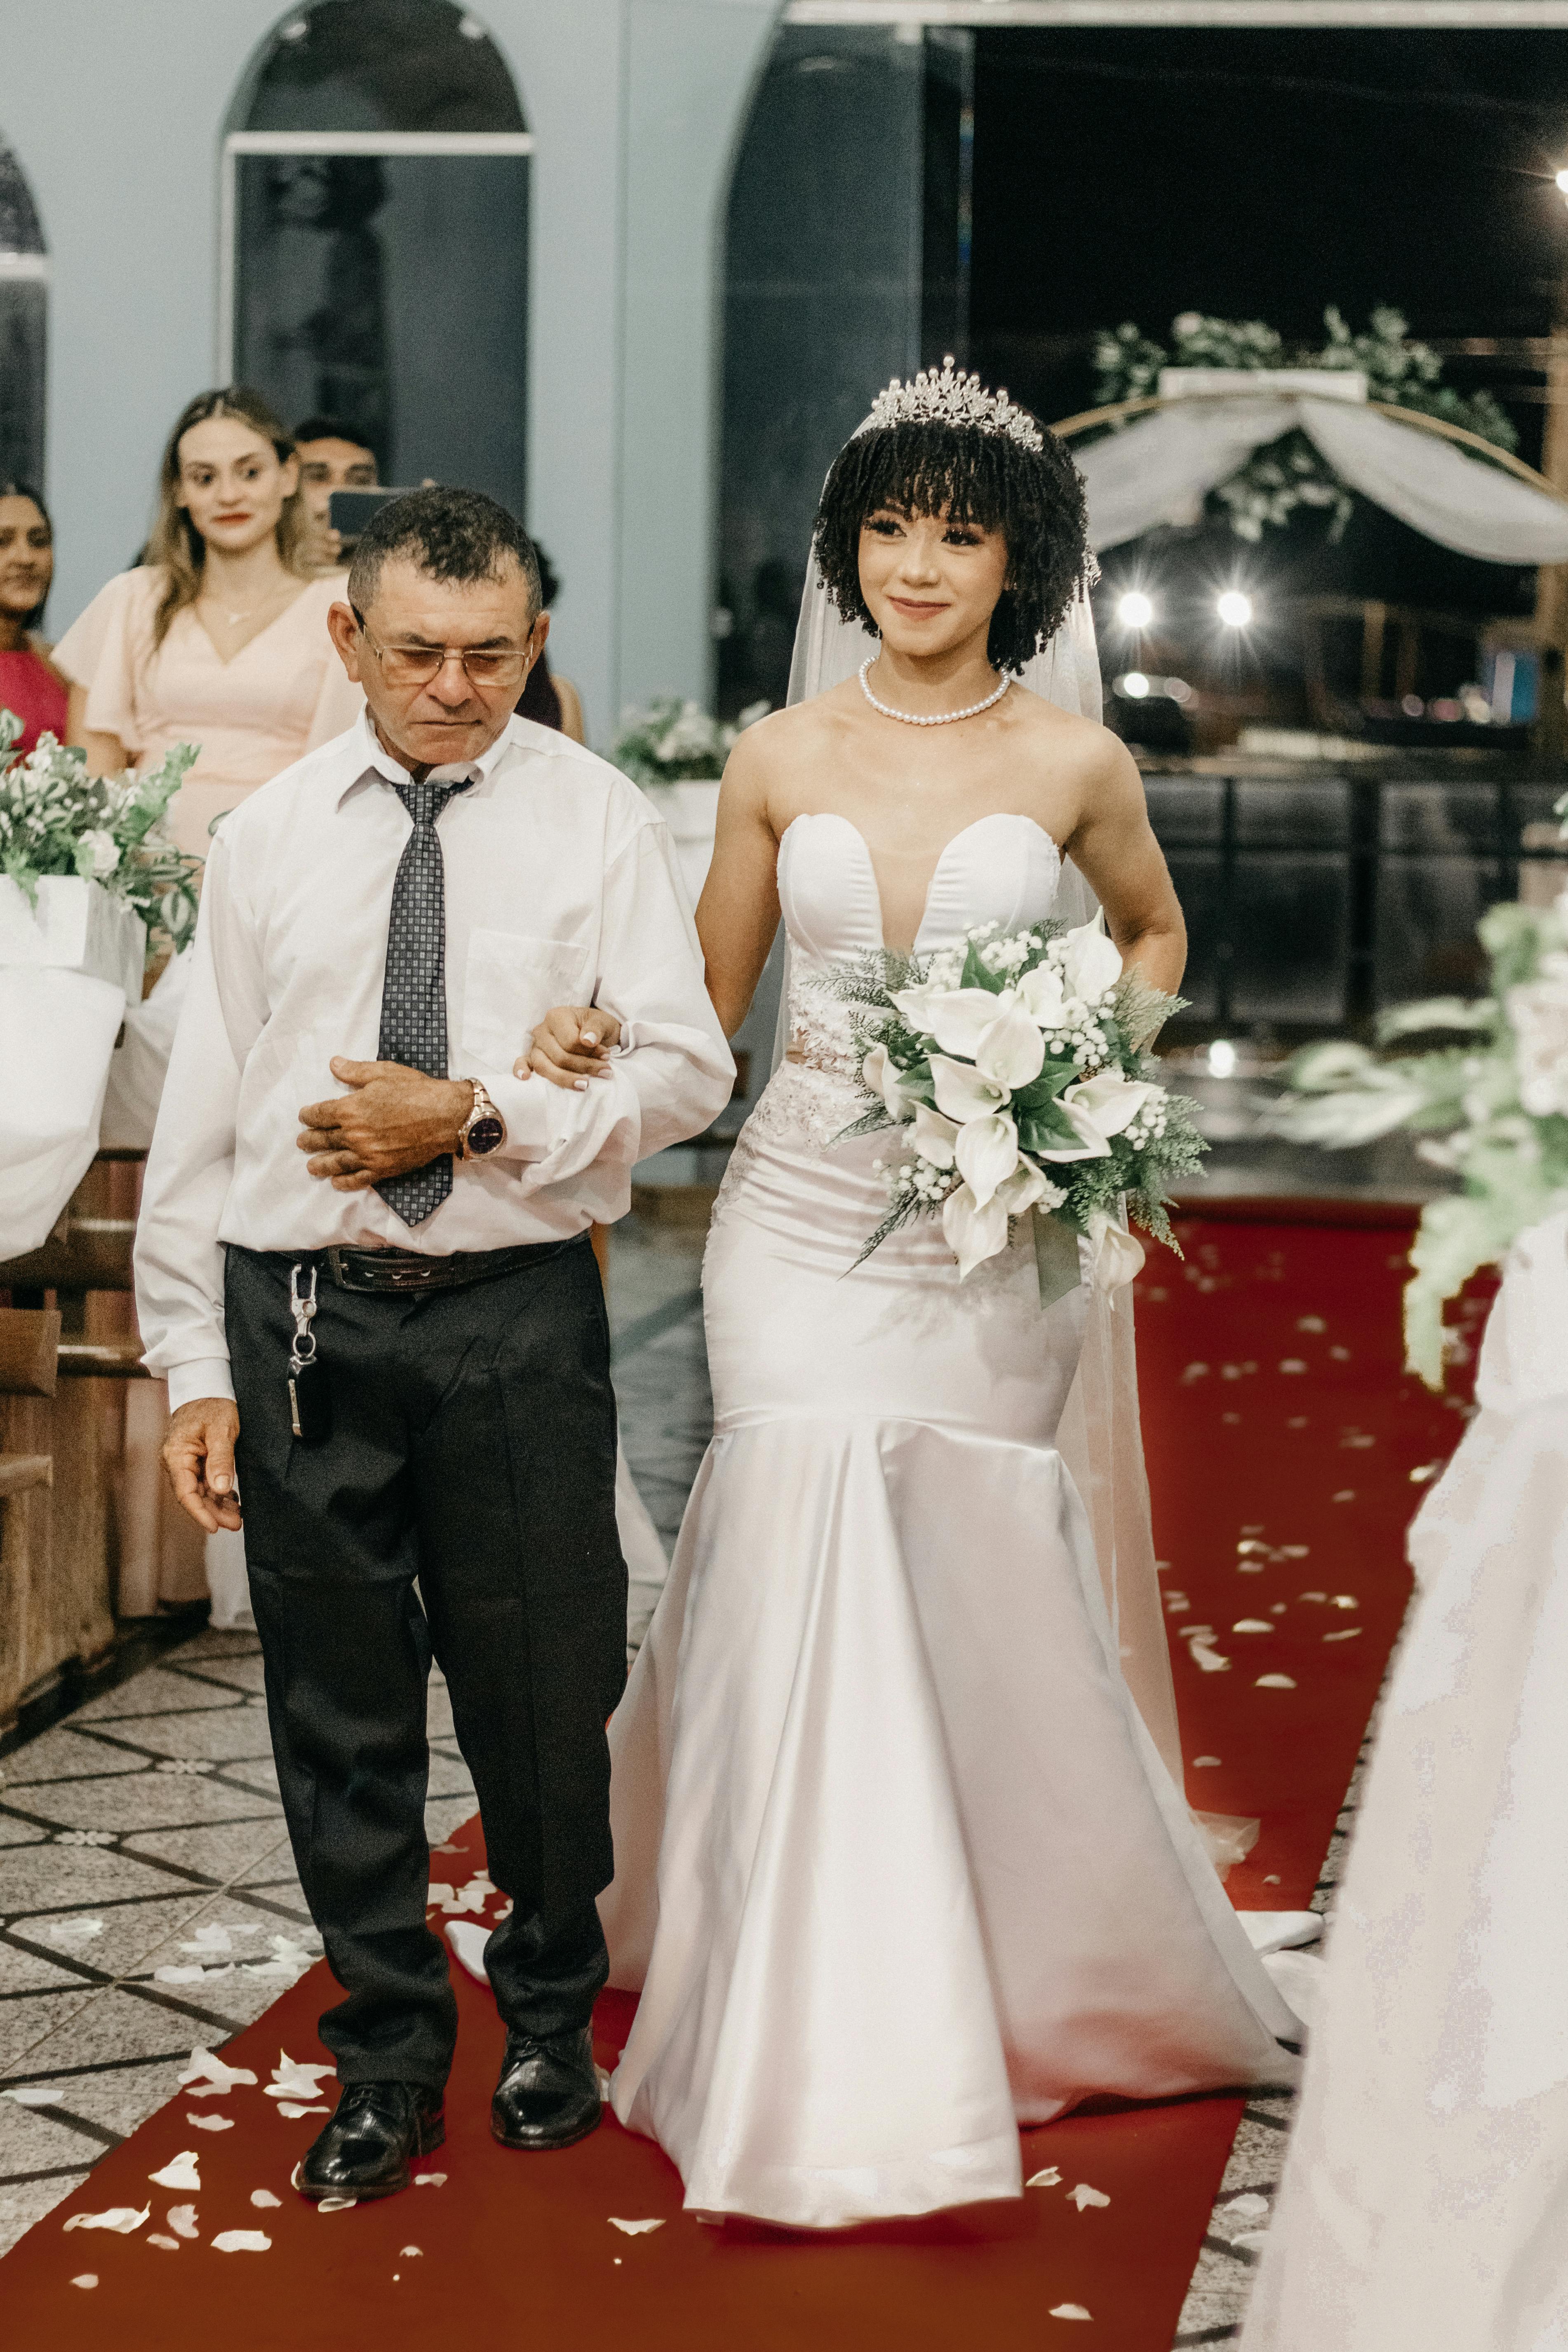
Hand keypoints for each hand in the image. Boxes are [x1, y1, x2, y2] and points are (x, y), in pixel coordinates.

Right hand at [163, 1397, 241, 1533]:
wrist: (207, 1387)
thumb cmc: (212, 1405)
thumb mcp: (221, 1430)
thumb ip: (221, 1459)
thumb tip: (221, 1488)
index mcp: (176, 1455)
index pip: (185, 1493)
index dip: (200, 1512)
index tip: (214, 1527)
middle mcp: (176, 1461)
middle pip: (193, 1495)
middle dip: (214, 1512)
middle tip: (236, 1523)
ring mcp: (185, 1462)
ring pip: (200, 1491)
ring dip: (218, 1505)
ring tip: (237, 1517)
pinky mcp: (195, 1460)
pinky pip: (205, 1482)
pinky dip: (219, 1492)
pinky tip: (233, 1501)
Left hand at [298, 1059, 473, 1187]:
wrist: (445, 1116)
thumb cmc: (416, 1090)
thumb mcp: (384, 1072)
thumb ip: (355, 1071)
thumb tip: (333, 1064)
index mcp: (350, 1109)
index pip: (319, 1114)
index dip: (308, 1115)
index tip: (305, 1116)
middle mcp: (354, 1135)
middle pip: (323, 1140)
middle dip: (310, 1140)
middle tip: (302, 1142)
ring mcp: (368, 1154)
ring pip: (336, 1162)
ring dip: (320, 1164)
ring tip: (311, 1167)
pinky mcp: (383, 1168)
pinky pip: (358, 1178)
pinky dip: (345, 1181)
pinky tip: (336, 1181)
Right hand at [516, 1006, 621, 1091]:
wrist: (592, 1032)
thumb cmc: (596, 1027)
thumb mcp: (602, 1022)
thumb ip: (596, 1028)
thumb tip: (587, 1041)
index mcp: (556, 1017)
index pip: (570, 1042)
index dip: (590, 1053)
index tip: (607, 1056)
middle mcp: (542, 1030)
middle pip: (559, 1057)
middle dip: (584, 1067)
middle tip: (606, 1072)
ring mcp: (535, 1045)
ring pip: (544, 1066)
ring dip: (566, 1078)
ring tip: (585, 1085)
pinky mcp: (533, 1057)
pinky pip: (523, 1063)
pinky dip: (521, 1070)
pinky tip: (525, 1078)